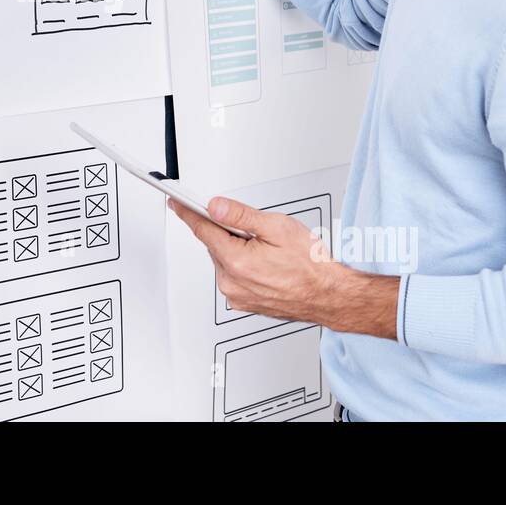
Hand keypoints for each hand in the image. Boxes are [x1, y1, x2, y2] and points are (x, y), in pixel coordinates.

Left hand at [169, 194, 340, 321]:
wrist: (329, 294)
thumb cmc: (311, 265)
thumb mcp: (277, 227)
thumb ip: (241, 215)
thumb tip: (215, 206)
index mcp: (237, 262)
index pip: (203, 230)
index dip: (188, 212)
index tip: (176, 202)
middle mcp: (232, 282)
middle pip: (215, 244)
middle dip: (228, 231)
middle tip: (256, 230)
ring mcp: (237, 295)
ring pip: (224, 260)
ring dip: (237, 249)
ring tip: (268, 251)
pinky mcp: (243, 302)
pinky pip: (233, 275)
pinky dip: (242, 265)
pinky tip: (265, 263)